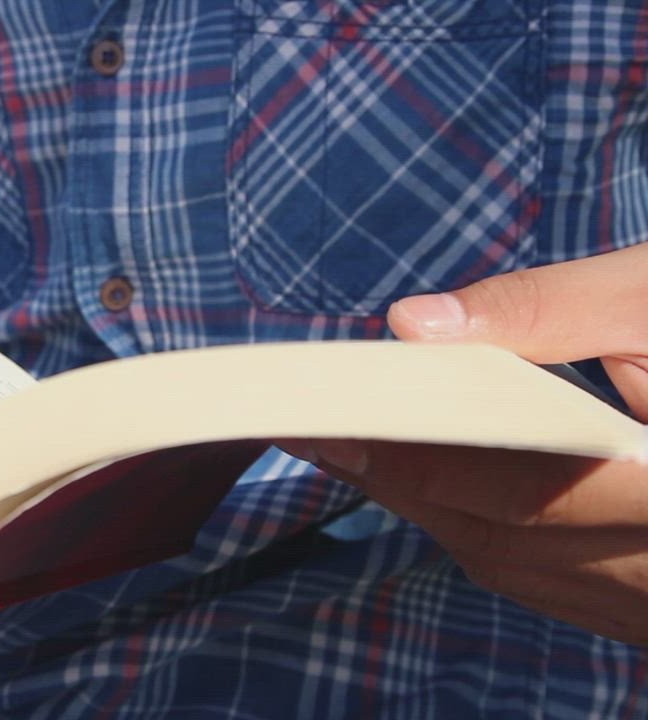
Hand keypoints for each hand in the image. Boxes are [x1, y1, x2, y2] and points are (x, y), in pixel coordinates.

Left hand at [280, 243, 647, 644]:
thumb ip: (548, 312)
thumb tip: (411, 323)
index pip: (531, 492)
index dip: (418, 456)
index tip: (328, 417)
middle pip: (505, 538)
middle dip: (402, 478)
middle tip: (313, 423)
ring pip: (515, 567)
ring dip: (427, 503)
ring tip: (353, 440)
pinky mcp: (646, 601)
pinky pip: (543, 578)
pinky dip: (475, 525)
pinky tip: (427, 477)